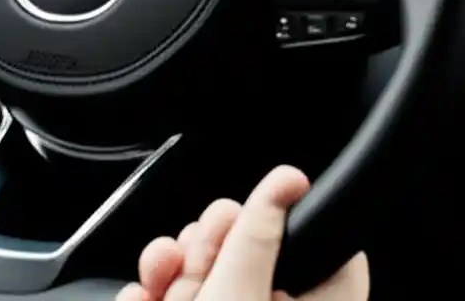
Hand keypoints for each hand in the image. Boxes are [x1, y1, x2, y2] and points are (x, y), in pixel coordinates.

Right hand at [117, 166, 369, 300]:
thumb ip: (255, 236)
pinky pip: (173, 299)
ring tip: (160, 271)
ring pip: (205, 276)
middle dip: (208, 244)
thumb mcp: (238, 293)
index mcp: (322, 299)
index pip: (321, 236)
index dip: (277, 216)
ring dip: (171, 267)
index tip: (246, 216)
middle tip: (195, 252)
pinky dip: (152, 296)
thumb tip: (288, 177)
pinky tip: (143, 298)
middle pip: (249, 250)